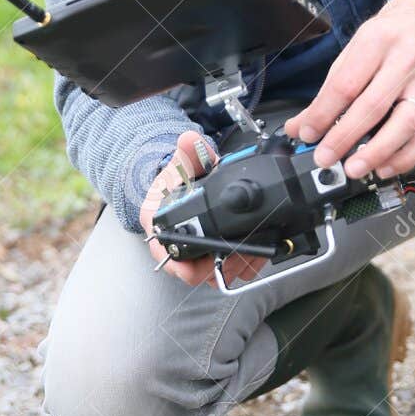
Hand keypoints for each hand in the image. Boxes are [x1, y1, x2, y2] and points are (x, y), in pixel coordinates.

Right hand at [140, 130, 268, 288]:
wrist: (178, 186)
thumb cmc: (175, 182)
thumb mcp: (181, 165)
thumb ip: (188, 153)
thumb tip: (189, 140)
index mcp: (160, 229)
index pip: (173, 259)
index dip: (189, 265)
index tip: (205, 262)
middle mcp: (174, 248)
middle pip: (198, 272)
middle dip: (223, 265)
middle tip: (243, 252)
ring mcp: (192, 255)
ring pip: (215, 275)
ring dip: (235, 266)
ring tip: (252, 251)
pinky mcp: (209, 257)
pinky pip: (226, 270)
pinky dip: (242, 265)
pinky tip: (254, 252)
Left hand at [283, 0, 414, 180]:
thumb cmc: (386, 39)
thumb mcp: (351, 52)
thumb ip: (326, 91)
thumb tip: (300, 127)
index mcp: (378, 41)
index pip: (347, 83)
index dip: (323, 113)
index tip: (307, 133)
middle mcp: (406, 60)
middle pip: (375, 104)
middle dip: (345, 136)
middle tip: (324, 157)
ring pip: (406, 124)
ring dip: (377, 151)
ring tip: (353, 167)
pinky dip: (403, 158)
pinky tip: (382, 166)